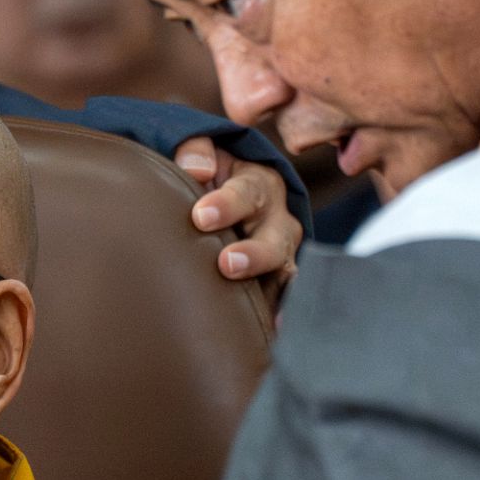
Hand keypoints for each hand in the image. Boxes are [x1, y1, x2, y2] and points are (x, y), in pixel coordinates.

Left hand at [174, 137, 302, 297]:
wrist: (216, 203)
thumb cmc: (204, 178)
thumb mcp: (200, 155)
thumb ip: (196, 151)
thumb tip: (196, 169)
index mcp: (258, 183)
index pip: (247, 191)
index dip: (227, 204)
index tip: (201, 216)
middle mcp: (277, 219)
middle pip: (275, 237)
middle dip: (253, 252)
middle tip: (227, 263)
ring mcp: (279, 253)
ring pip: (283, 269)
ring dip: (264, 283)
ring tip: (243, 300)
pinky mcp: (275, 281)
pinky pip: (282, 297)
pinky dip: (279, 311)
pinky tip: (272, 328)